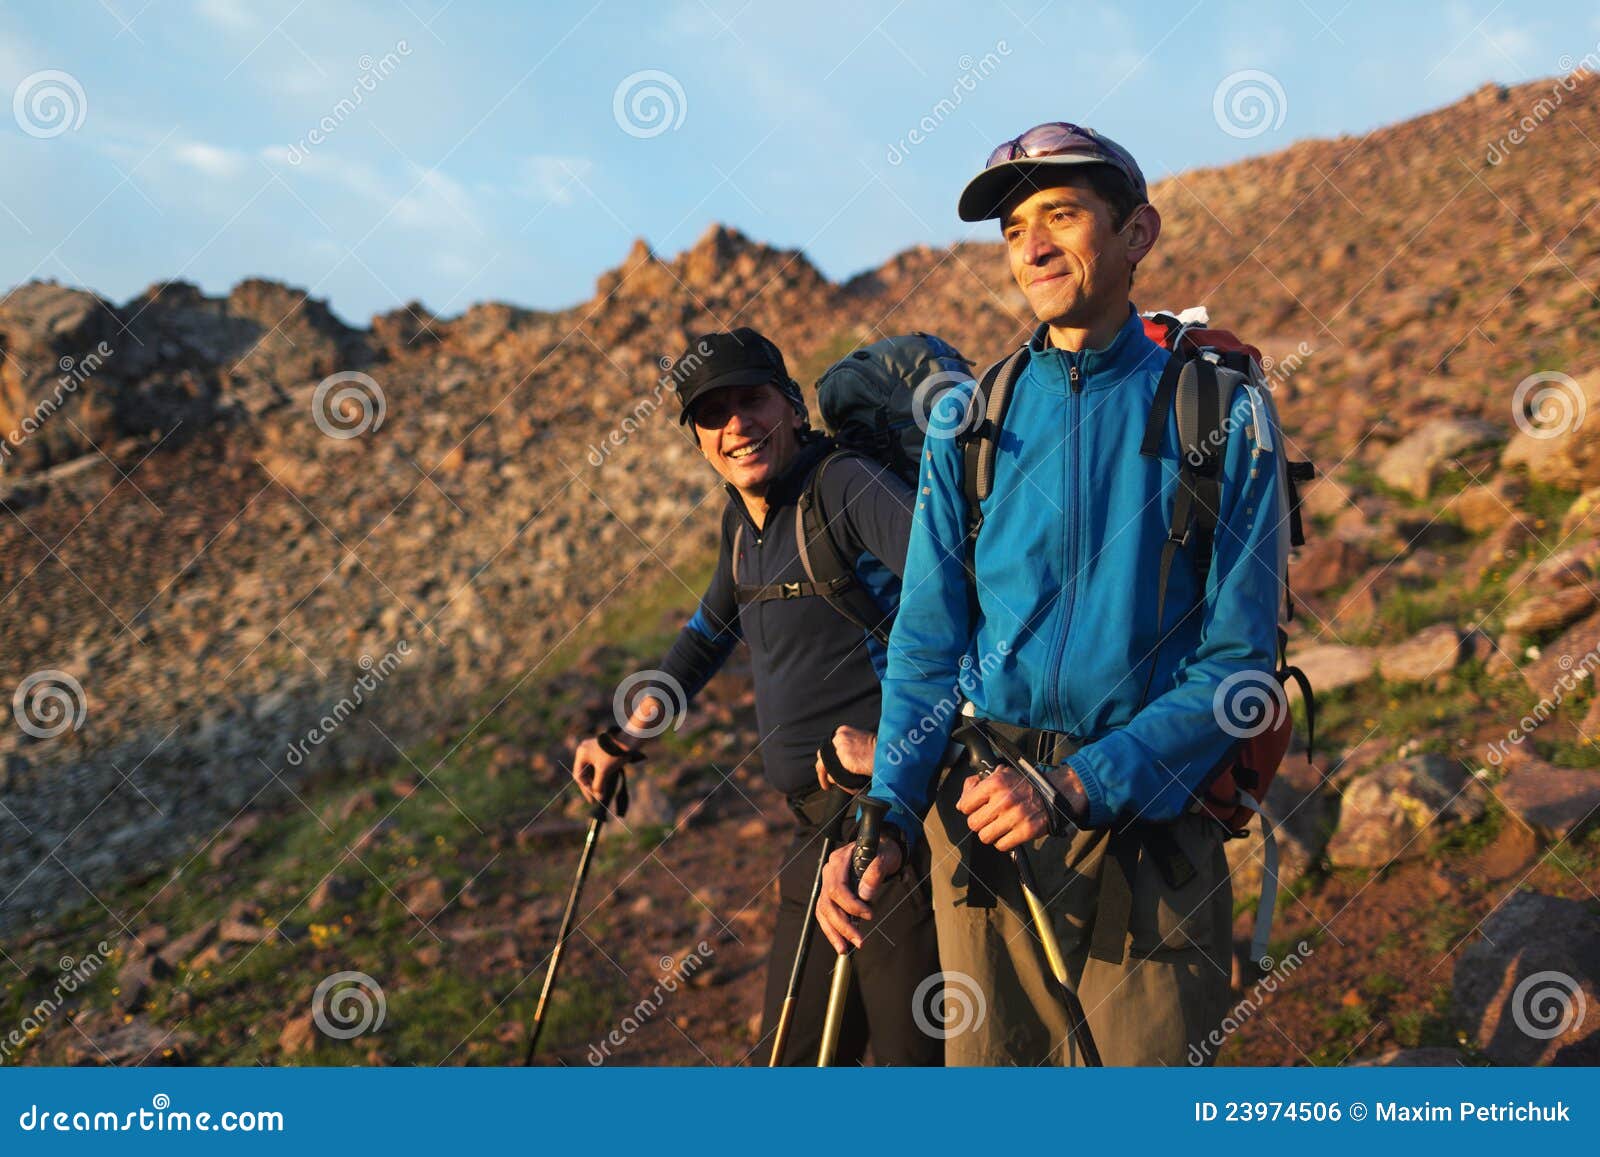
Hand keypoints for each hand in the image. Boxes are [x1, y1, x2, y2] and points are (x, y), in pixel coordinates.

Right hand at [571, 734, 632, 804]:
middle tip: (596, 799)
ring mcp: (593, 750)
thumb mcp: (604, 771)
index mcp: (582, 753)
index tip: (592, 800)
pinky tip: (605, 784)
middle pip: (585, 773)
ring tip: (602, 793)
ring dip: (596, 781)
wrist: (629, 740)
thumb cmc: (614, 753)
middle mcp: (585, 750)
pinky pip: (598, 766)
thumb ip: (599, 785)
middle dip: (591, 786)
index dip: (585, 789)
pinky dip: (601, 775)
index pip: (579, 775)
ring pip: (592, 770)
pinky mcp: (602, 751)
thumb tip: (598, 798)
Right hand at [814, 836, 903, 953]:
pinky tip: (841, 943)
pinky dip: (831, 930)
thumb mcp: (887, 856)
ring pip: (823, 911)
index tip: (869, 915)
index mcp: (839, 860)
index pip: (837, 888)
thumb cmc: (883, 852)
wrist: (880, 849)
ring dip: (834, 932)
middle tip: (859, 941)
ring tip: (844, 950)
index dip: (851, 905)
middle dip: (843, 925)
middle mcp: (829, 872)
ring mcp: (827, 883)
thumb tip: (865, 895)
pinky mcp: (830, 894)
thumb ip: (876, 871)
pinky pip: (825, 914)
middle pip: (828, 902)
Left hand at [815, 725, 875, 793]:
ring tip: (827, 785)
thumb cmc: (879, 752)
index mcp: (843, 731)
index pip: (829, 747)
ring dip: (825, 776)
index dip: (827, 759)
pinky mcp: (843, 756)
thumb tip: (840, 763)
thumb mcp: (862, 744)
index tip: (828, 769)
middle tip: (825, 779)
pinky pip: (831, 773)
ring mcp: (840, 746)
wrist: (887, 754)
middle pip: (823, 754)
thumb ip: (849, 749)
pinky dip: (832, 780)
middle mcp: (839, 736)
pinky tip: (834, 784)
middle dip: (823, 768)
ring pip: (824, 764)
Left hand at [956, 766, 1050, 851]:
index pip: (965, 805)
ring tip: (998, 826)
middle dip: (979, 822)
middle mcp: (1004, 800)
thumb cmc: (1023, 784)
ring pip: (984, 837)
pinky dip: (1003, 842)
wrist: (1053, 793)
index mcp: (995, 783)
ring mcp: (1015, 817)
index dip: (968, 808)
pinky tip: (1008, 833)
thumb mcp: (1000, 774)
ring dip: (989, 834)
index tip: (975, 808)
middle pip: (973, 824)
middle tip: (988, 818)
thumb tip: (961, 803)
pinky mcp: (1025, 831)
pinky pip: (1001, 845)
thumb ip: (977, 784)